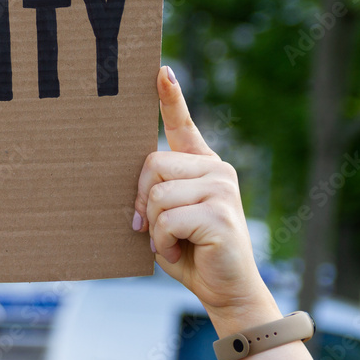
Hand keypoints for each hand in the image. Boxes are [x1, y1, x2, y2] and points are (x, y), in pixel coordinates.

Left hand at [133, 67, 277, 331]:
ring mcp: (222, 189)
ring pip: (156, 195)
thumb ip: (153, 193)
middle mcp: (215, 169)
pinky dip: (162, 241)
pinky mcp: (220, 213)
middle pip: (151, 165)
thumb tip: (133, 189)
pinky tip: (177, 251)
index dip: (170, 97)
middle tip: (148, 227)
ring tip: (171, 242)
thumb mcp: (165, 216)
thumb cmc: (190, 251)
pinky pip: (167, 219)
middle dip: (140, 200)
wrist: (225, 290)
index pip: (182, 124)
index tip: (160, 70)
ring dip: (153, 227)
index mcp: (201, 165)